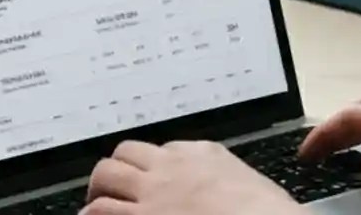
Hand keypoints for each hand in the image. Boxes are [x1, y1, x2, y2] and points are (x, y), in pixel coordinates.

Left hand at [83, 139, 300, 214]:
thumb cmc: (268, 214)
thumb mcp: (249, 185)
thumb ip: (227, 182)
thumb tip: (223, 195)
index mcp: (204, 155)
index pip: (166, 151)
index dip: (156, 168)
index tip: (155, 183)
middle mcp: (172, 166)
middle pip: (128, 153)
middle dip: (119, 170)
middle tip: (116, 190)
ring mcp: (153, 191)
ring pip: (106, 174)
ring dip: (100, 190)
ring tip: (98, 205)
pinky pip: (100, 210)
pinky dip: (92, 214)